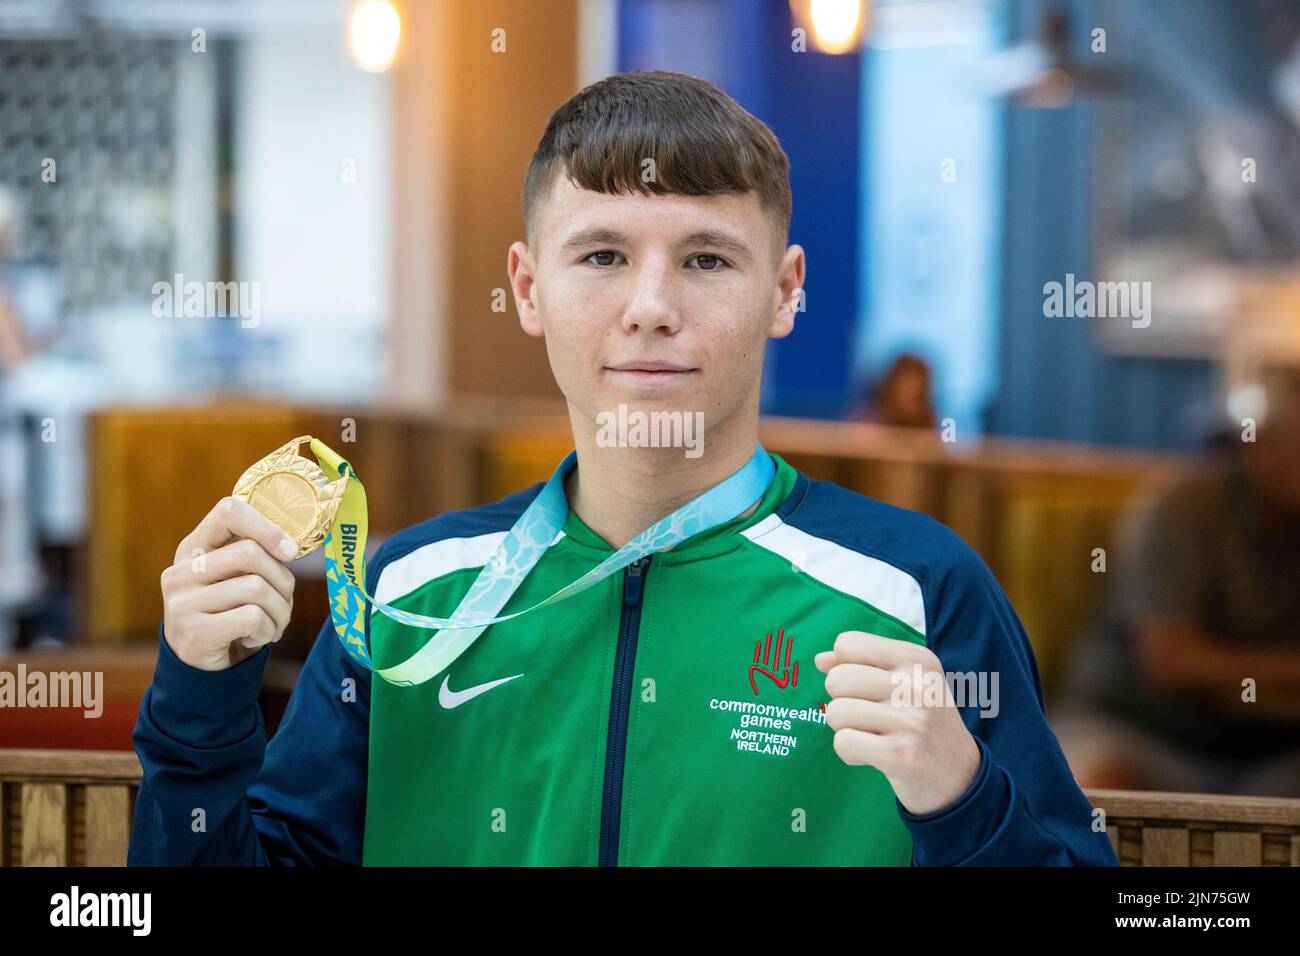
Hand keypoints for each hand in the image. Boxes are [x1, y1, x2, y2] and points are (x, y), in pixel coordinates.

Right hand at [161, 496, 298, 671]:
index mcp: (193, 548)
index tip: (290, 551)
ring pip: (257, 588)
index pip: (228, 511)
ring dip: (280, 611)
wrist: (201, 667)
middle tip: (283, 601)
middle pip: (251, 553)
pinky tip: (255, 638)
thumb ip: (253, 555)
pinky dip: (268, 630)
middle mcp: (180, 571)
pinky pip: (253, 617)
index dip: (266, 527)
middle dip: (283, 581)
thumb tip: (291, 544)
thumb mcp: (233, 578)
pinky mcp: (193, 632)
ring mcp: (181, 602)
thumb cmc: (229, 613)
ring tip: (273, 624)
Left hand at [815, 630, 980, 815]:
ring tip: (874, 736)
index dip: (844, 668)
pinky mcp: (900, 754)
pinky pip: (843, 742)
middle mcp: (917, 684)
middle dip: (842, 702)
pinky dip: (849, 753)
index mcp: (917, 660)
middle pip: (836, 679)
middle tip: (869, 717)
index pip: (848, 644)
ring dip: (845, 729)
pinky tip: (872, 756)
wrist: (962, 777)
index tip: (866, 689)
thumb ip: (861, 665)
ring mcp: (910, 720)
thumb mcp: (904, 684)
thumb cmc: (923, 724)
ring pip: (836, 712)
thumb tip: (820, 659)